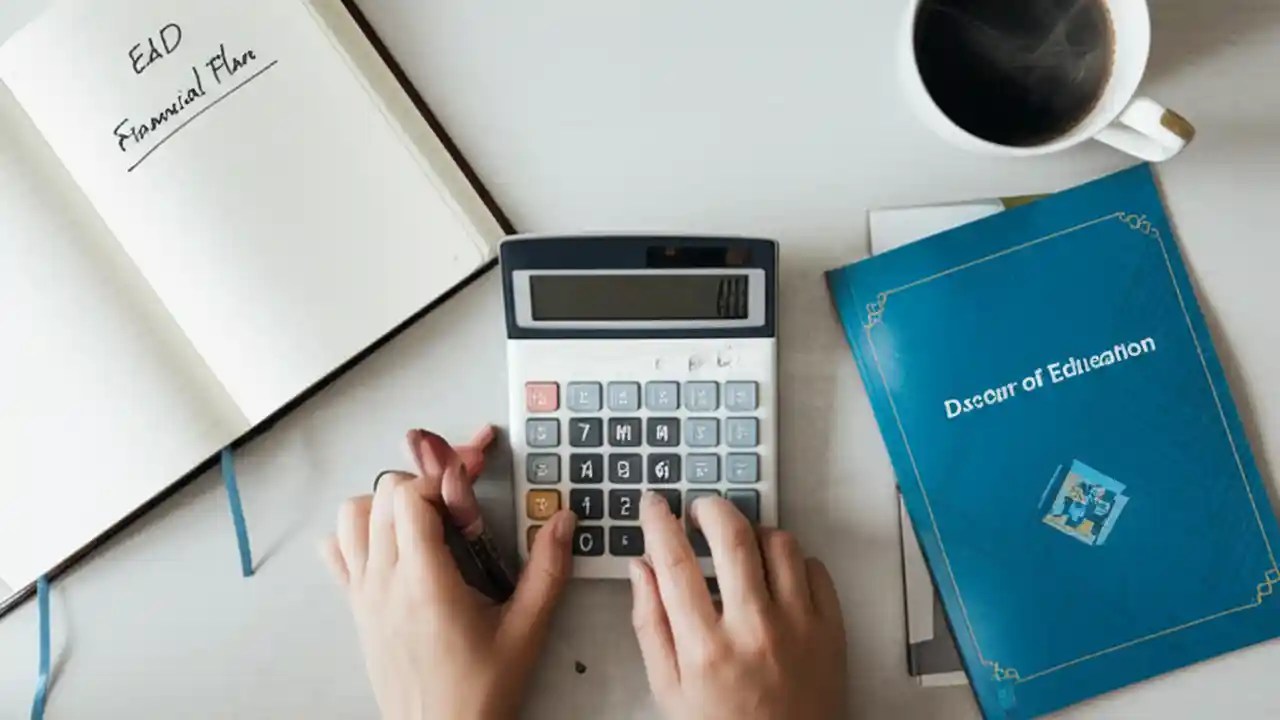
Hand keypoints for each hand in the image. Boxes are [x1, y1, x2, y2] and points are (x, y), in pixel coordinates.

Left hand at [321, 427, 577, 719]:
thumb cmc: (480, 691)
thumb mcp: (526, 630)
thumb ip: (548, 569)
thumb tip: (561, 521)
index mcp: (426, 582)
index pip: (413, 495)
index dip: (445, 478)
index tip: (473, 490)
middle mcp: (385, 581)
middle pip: (384, 494)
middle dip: (425, 483)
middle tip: (460, 501)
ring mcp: (364, 594)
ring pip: (353, 515)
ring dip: (388, 503)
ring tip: (426, 519)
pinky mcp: (357, 608)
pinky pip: (337, 552)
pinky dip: (357, 534)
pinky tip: (391, 545)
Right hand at [631, 492, 846, 719]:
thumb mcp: (669, 688)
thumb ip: (651, 624)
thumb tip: (641, 569)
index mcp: (705, 646)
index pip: (676, 561)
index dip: (659, 522)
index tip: (655, 505)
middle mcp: (754, 628)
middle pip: (732, 535)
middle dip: (710, 509)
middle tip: (700, 511)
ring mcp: (798, 625)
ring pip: (778, 543)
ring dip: (754, 532)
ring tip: (740, 545)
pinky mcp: (831, 629)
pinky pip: (814, 568)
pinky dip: (793, 561)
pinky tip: (776, 575)